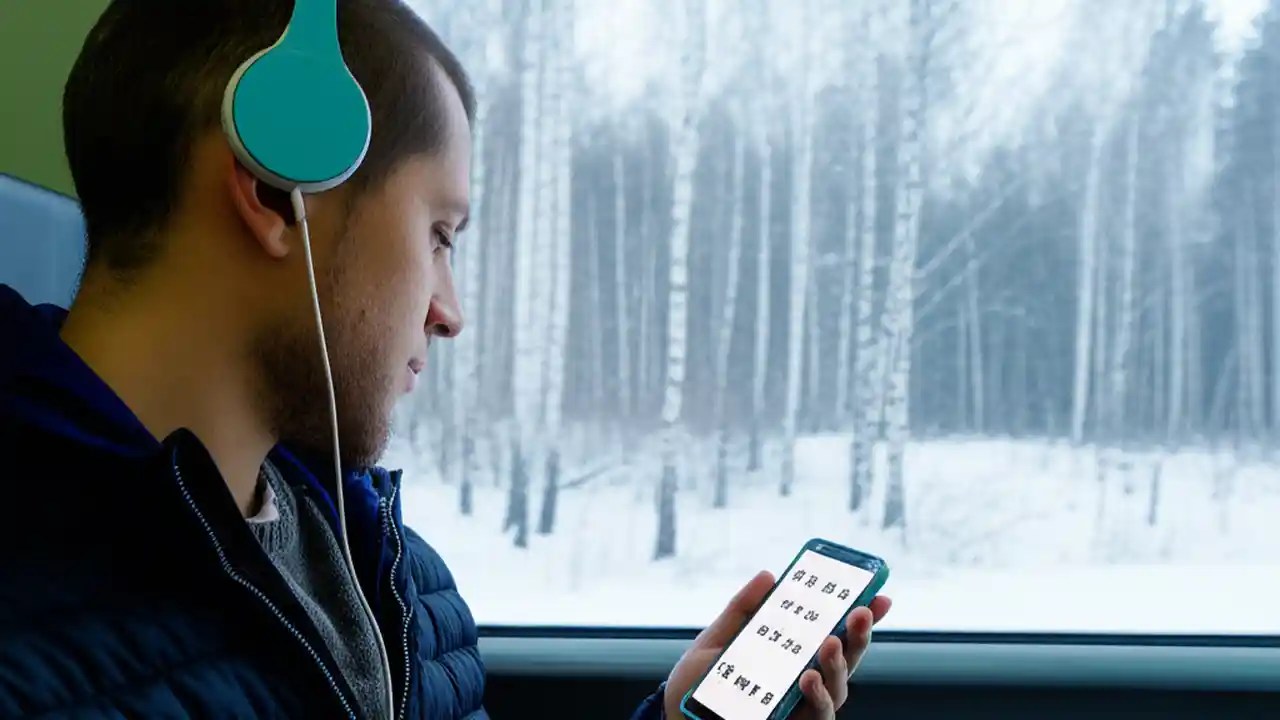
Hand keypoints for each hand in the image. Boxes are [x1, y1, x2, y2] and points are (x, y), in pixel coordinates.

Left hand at [663, 571, 890, 719]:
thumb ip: (743, 610)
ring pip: (837, 690)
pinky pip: (818, 718)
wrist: (676, 718)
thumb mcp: (717, 640)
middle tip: (861, 612)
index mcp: (793, 658)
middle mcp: (804, 684)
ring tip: (830, 643)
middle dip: (858, 636)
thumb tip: (769, 575)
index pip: (835, 637)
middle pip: (845, 661)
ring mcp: (800, 710)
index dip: (861, 620)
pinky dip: (818, 698)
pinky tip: (808, 679)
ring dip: (838, 664)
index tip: (879, 596)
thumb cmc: (698, 684)